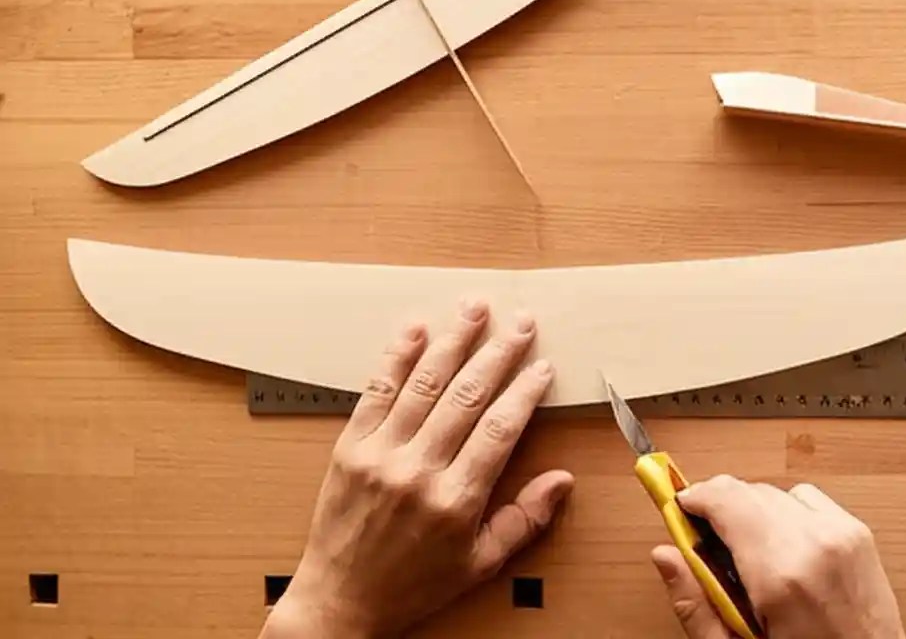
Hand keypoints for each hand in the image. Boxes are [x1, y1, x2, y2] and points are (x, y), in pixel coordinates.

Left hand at [259, 299, 573, 638]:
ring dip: (452, 341)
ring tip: (474, 308)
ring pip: (424, 385)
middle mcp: (418, 471)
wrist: (340, 600)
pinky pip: (376, 393)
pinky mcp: (349, 447)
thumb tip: (562, 480)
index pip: (499, 430)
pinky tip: (415, 330)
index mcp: (455, 500)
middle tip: (520, 322)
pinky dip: (396, 358)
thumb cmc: (414, 585)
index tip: (542, 365)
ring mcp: (380, 455)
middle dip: (497, 353)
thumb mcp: (480, 564)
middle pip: (466, 397)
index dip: (524, 392)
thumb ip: (524, 520)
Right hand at [651, 476, 904, 638]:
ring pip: (775, 492)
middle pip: (747, 492)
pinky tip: (780, 549)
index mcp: (782, 576)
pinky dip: (786, 513)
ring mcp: (842, 534)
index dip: (693, 499)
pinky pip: (807, 499)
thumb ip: (695, 605)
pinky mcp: (859, 534)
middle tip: (705, 545)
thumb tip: (664, 556)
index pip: (726, 500)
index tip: (677, 510)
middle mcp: (816, 543)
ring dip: (752, 512)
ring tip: (746, 556)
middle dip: (719, 509)